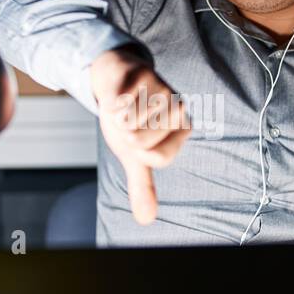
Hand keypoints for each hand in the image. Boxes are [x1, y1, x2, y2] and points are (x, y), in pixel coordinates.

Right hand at [89, 46, 191, 224]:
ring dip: (117, 116)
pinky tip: (119, 92)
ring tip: (124, 105)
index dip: (140, 153)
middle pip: (140, 141)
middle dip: (125, 134)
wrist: (114, 81)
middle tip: (129, 120)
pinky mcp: (143, 73)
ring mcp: (163, 88)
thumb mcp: (134, 156)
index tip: (138, 141)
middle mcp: (179, 108)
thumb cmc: (128, 119)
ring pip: (128, 122)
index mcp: (183, 129)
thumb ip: (143, 186)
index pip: (159, 158)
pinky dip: (111, 101)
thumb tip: (146, 220)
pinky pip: (119, 102)